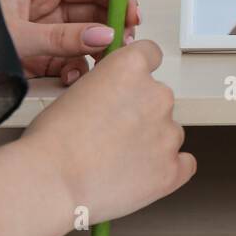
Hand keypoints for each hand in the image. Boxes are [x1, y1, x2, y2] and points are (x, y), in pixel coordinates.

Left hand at [0, 0, 140, 84]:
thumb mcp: (18, 37)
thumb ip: (63, 38)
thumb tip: (103, 36)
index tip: (133, 13)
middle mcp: (43, 4)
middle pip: (93, 10)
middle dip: (110, 28)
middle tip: (123, 44)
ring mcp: (43, 30)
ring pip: (86, 37)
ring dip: (96, 53)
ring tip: (100, 65)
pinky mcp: (41, 55)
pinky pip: (72, 59)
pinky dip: (78, 70)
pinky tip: (75, 77)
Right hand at [24, 39, 195, 226]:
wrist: (51, 181)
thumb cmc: (52, 141)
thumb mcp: (75, 91)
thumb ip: (106, 88)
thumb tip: (114, 100)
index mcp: (131, 68)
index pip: (151, 54)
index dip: (139, 72)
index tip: (133, 84)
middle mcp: (157, 95)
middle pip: (160, 98)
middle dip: (141, 113)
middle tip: (112, 134)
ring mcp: (169, 133)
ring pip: (169, 132)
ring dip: (151, 142)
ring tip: (117, 160)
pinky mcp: (172, 168)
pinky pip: (184, 164)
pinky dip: (167, 168)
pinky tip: (143, 174)